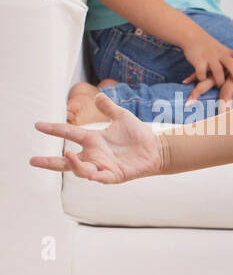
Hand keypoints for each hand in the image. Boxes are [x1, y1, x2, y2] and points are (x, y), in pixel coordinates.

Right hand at [31, 92, 162, 183]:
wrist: (156, 149)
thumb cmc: (138, 134)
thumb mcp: (122, 117)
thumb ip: (109, 108)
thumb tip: (99, 96)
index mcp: (92, 140)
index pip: (69, 133)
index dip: (54, 129)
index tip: (37, 125)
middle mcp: (94, 154)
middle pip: (67, 161)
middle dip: (50, 162)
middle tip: (33, 161)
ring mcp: (103, 166)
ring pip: (82, 170)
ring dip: (74, 165)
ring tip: (67, 155)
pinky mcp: (115, 175)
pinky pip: (101, 178)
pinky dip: (95, 176)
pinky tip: (89, 174)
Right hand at [179, 29, 232, 103]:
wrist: (192, 36)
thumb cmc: (213, 50)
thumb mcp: (226, 54)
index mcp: (230, 53)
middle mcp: (221, 55)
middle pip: (231, 64)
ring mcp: (210, 57)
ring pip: (217, 71)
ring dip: (220, 82)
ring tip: (222, 91)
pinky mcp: (198, 61)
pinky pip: (201, 73)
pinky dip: (202, 80)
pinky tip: (202, 84)